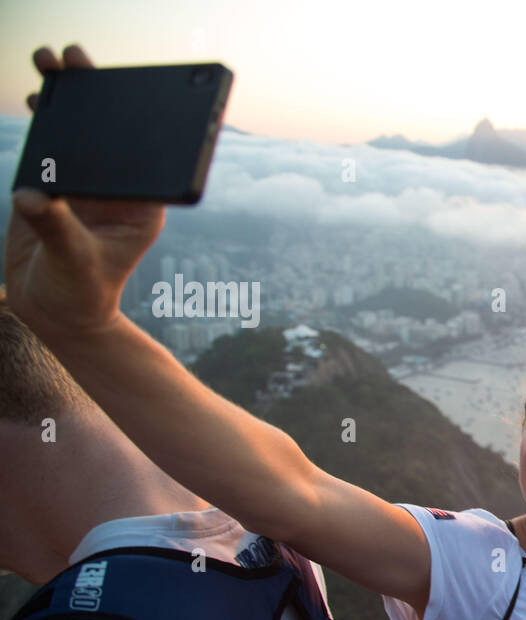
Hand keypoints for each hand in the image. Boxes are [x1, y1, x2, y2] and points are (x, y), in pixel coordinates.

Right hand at [5, 45, 164, 336]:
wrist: (54, 310)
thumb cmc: (79, 293)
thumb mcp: (75, 261)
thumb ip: (56, 229)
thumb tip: (35, 196)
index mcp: (138, 207)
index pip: (144, 157)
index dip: (135, 120)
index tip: (126, 88)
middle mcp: (116, 190)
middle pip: (110, 137)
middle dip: (96, 97)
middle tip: (77, 59)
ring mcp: (85, 185)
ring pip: (79, 136)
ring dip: (66, 100)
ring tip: (50, 63)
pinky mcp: (54, 186)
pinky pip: (51, 146)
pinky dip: (45, 120)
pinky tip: (40, 94)